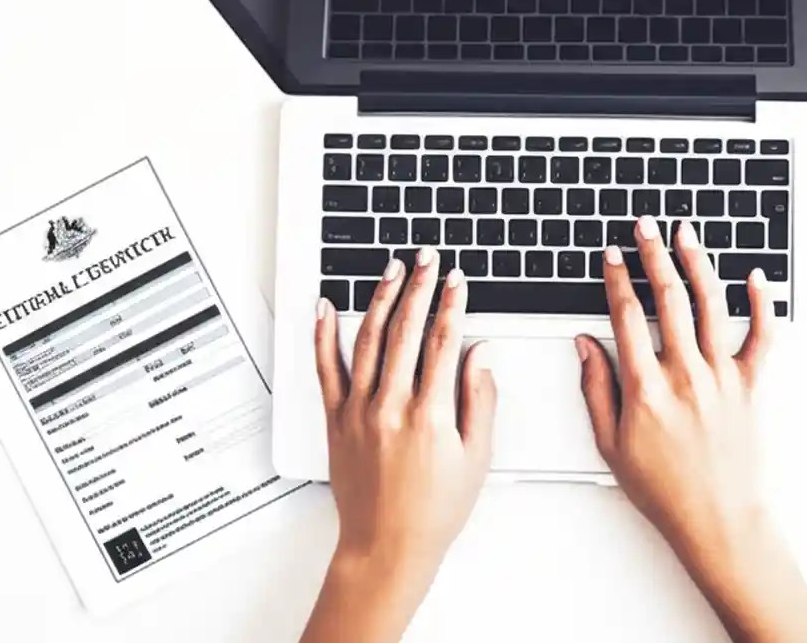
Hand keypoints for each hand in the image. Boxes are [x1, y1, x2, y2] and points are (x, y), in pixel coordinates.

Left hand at [302, 248, 495, 642]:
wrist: (386, 546)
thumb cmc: (434, 510)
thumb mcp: (477, 457)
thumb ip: (480, 400)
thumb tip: (481, 355)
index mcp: (431, 415)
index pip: (444, 342)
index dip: (453, 304)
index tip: (458, 281)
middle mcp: (391, 406)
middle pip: (406, 330)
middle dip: (420, 287)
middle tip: (427, 259)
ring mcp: (358, 411)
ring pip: (368, 339)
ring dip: (381, 299)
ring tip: (392, 271)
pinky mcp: (336, 420)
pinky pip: (326, 369)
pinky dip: (324, 334)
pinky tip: (328, 307)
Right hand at [579, 217, 806, 642]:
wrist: (717, 518)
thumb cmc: (663, 488)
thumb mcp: (610, 443)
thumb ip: (596, 388)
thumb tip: (586, 345)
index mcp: (646, 388)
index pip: (626, 315)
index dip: (615, 279)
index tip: (611, 256)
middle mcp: (685, 374)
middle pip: (668, 298)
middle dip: (653, 255)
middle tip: (645, 228)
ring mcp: (722, 377)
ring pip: (711, 304)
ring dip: (697, 263)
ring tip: (686, 234)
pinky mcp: (750, 386)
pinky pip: (762, 336)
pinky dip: (762, 303)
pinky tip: (755, 277)